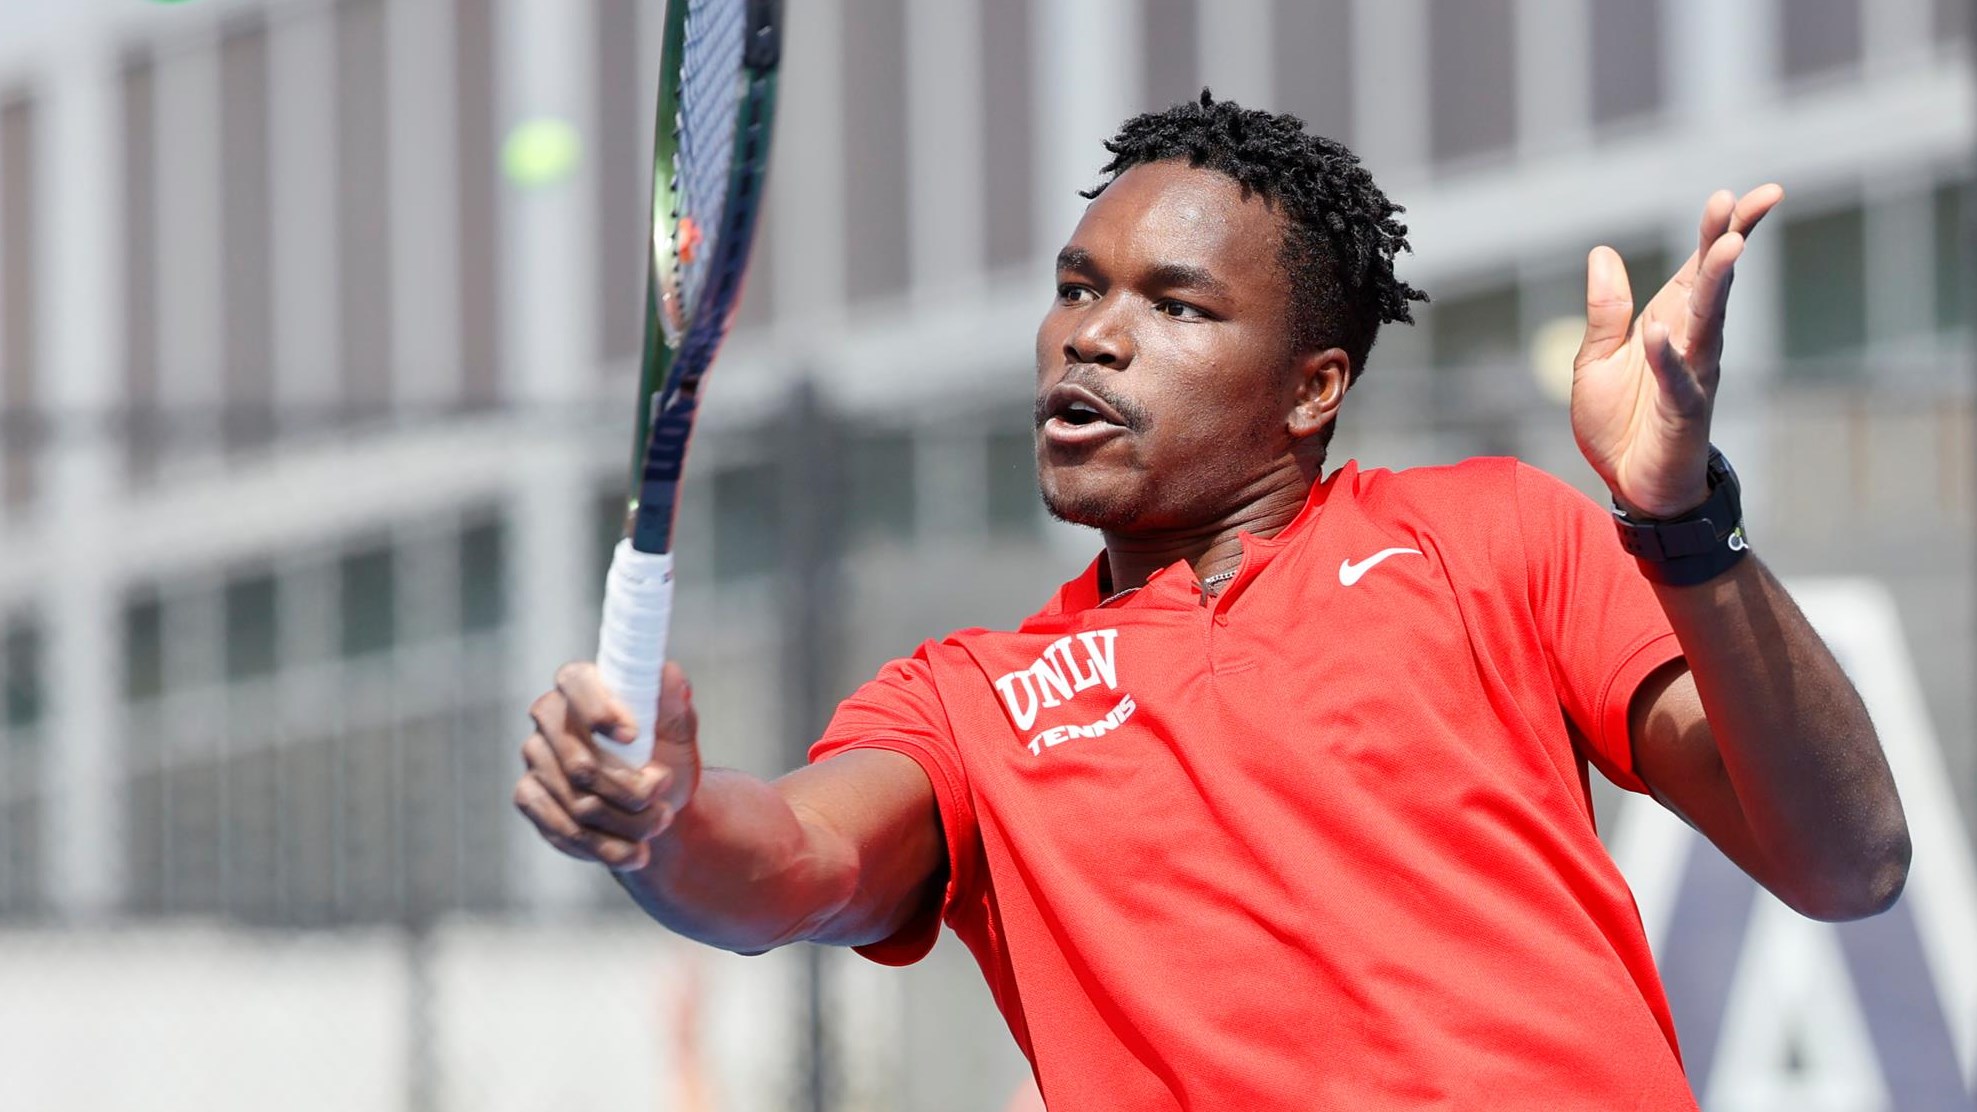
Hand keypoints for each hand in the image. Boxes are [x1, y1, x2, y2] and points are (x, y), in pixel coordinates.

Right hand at [514, 660, 701, 871]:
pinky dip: (605, 847)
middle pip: (581, 766)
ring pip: (579, 805)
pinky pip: (563, 830)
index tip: (634, 736)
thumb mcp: (678, 725)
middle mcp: (549, 717)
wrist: (656, 800)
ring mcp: (534, 758)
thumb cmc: (664, 751)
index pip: (574, 683)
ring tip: (660, 824)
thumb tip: (669, 674)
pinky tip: (634, 852)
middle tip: (664, 795)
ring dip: (628, 824)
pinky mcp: (529, 796)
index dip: (598, 711)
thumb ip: (671, 699)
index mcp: (581, 685)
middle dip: (631, 791)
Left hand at [1571, 185, 1783, 516]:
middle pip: (1711, 285)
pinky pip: (1675, 381)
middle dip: (1725, 243)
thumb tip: (1602, 253)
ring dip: (1716, 287)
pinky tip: (1659, 332)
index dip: (1717, 232)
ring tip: (1726, 247)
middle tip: (1737, 203)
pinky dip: (1666, 358)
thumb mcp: (1595, 359)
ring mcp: (1692, 377)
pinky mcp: (1681, 414)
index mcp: (1669, 322)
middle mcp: (1690, 343)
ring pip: (1708, 325)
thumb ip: (1604, 312)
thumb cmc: (1620, 422)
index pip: (1698, 269)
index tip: (1735, 195)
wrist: (1631, 485)